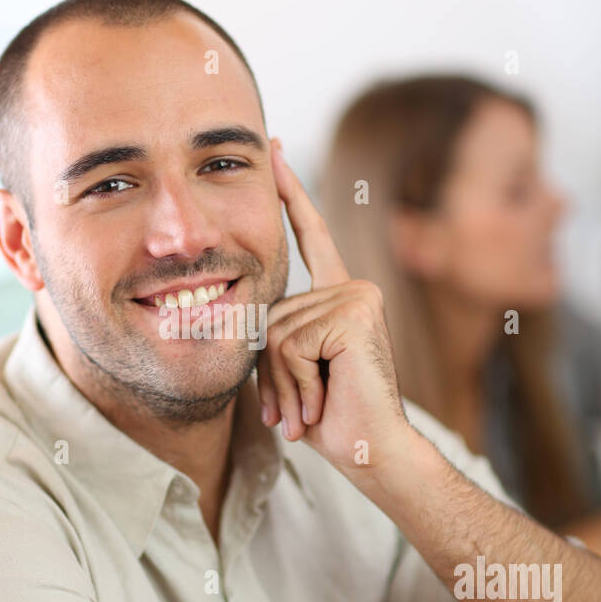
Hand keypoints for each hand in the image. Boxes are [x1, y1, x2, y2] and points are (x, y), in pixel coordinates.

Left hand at [258, 139, 413, 481]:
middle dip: (271, 371)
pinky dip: (298, 381)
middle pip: (269, 314)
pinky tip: (325, 396)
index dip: (291, 193)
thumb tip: (227, 307)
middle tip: (300, 406)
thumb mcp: (291, 369)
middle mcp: (352, 287)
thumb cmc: (331, 417)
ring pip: (276, 332)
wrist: (373, 451)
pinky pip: (292, 343)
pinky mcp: (354, 314)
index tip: (275, 149)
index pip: (311, 235)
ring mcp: (357, 296)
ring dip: (284, 381)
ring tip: (314, 405)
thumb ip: (272, 334)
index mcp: (338, 294)